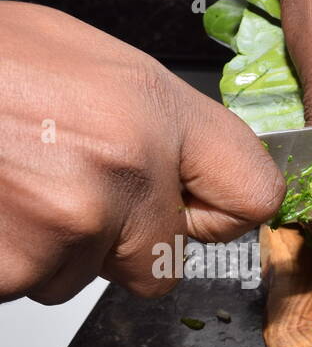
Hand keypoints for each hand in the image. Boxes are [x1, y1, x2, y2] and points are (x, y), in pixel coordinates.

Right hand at [0, 2, 283, 303]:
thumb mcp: (89, 60)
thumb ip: (159, 123)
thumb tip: (200, 173)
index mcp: (151, 112)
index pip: (252, 197)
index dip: (218, 210)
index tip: (197, 207)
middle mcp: (122, 173)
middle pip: (164, 263)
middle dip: (121, 240)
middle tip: (62, 185)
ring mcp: (68, 228)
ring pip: (87, 277)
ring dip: (54, 245)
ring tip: (11, 181)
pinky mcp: (15, 268)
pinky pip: (30, 285)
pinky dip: (9, 258)